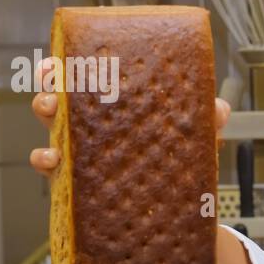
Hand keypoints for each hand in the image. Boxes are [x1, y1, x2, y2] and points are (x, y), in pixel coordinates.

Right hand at [28, 57, 231, 177]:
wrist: (172, 201)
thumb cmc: (172, 153)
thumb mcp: (192, 132)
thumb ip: (206, 118)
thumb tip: (219, 109)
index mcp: (109, 106)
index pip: (80, 80)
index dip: (61, 68)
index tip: (56, 63)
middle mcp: (88, 126)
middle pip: (55, 101)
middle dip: (47, 91)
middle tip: (53, 92)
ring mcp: (79, 154)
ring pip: (49, 131)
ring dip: (44, 120)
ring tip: (53, 116)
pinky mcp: (76, 182)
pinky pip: (50, 171)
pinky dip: (44, 161)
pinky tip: (52, 159)